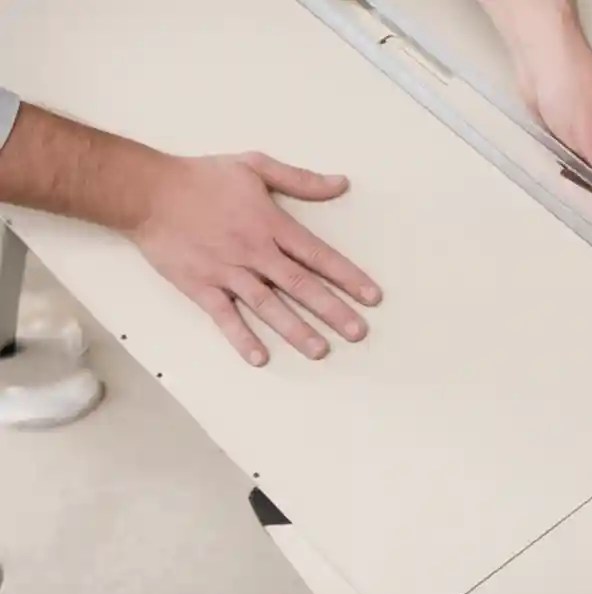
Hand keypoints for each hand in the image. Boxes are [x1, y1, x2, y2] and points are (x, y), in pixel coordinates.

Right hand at [129, 152, 381, 365]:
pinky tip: (260, 357)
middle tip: (358, 332)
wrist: (147, 192)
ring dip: (295, 329)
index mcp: (271, 225)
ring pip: (268, 305)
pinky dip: (241, 337)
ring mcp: (227, 272)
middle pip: (300, 285)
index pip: (319, 255)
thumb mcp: (255, 166)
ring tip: (320, 351)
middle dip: (332, 310)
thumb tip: (341, 183)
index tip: (372, 297)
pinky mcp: (201, 287)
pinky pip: (225, 317)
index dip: (348, 277)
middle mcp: (254, 252)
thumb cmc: (202, 177)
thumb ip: (300, 180)